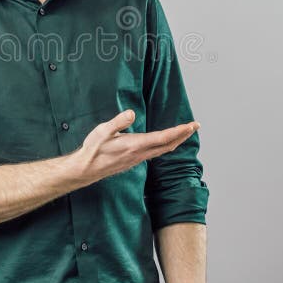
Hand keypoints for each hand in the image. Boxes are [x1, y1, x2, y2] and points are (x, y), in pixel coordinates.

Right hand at [71, 109, 199, 184]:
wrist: (87, 169)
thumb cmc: (93, 149)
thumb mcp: (102, 131)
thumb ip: (118, 122)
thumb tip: (132, 113)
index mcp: (135, 145)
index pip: (163, 138)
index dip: (179, 131)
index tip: (192, 125)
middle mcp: (140, 153)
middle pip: (168, 145)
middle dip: (183, 135)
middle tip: (195, 126)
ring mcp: (138, 159)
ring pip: (163, 150)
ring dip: (176, 141)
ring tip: (185, 132)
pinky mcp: (135, 160)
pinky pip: (156, 153)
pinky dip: (166, 146)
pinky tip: (166, 142)